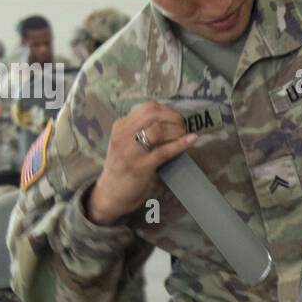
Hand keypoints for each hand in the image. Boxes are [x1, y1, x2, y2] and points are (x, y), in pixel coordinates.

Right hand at [86, 102, 196, 224]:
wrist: (110, 194)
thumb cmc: (123, 168)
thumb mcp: (127, 143)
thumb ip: (141, 131)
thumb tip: (170, 123)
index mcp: (121, 126)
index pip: (148, 108)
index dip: (167, 111)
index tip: (177, 119)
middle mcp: (124, 134)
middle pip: (153, 114)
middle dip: (174, 117)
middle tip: (183, 126)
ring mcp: (131, 150)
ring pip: (159, 130)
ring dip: (177, 130)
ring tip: (185, 136)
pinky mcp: (141, 166)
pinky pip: (164, 151)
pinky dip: (180, 144)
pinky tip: (191, 140)